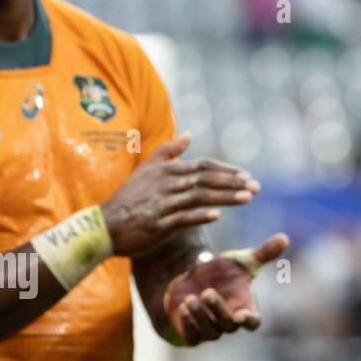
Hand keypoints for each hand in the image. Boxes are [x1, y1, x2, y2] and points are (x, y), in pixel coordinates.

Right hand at [103, 133, 259, 256]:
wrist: (104, 226)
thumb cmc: (129, 198)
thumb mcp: (147, 169)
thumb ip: (168, 151)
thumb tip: (189, 134)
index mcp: (168, 172)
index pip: (203, 166)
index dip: (226, 170)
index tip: (246, 176)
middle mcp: (167, 185)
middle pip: (206, 180)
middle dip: (233, 182)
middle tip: (257, 186)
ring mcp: (162, 205)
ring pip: (198, 197)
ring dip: (225, 197)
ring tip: (247, 198)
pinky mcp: (157, 224)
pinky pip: (181, 218)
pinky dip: (199, 216)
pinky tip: (217, 216)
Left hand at [166, 234, 289, 345]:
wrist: (194, 282)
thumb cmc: (224, 273)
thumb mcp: (242, 261)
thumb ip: (264, 253)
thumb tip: (285, 238)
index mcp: (246, 308)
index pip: (253, 322)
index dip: (249, 320)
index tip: (241, 315)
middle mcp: (230, 322)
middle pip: (228, 325)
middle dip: (218, 309)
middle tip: (207, 292)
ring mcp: (211, 330)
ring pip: (210, 332)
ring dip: (200, 316)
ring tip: (190, 298)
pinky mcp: (192, 334)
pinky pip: (192, 338)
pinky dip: (188, 325)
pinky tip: (183, 307)